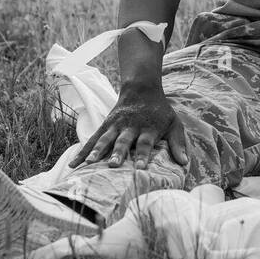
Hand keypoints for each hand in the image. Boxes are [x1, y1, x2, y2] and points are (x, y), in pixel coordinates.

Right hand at [70, 83, 188, 170]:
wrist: (142, 89)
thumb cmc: (160, 112)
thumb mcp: (173, 124)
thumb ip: (178, 143)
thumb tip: (185, 163)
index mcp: (148, 129)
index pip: (145, 144)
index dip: (142, 156)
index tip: (140, 169)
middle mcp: (131, 127)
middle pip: (123, 141)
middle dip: (118, 153)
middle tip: (113, 165)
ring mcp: (116, 126)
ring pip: (105, 139)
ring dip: (97, 151)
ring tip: (89, 163)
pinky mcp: (105, 126)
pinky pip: (92, 140)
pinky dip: (82, 151)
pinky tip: (74, 164)